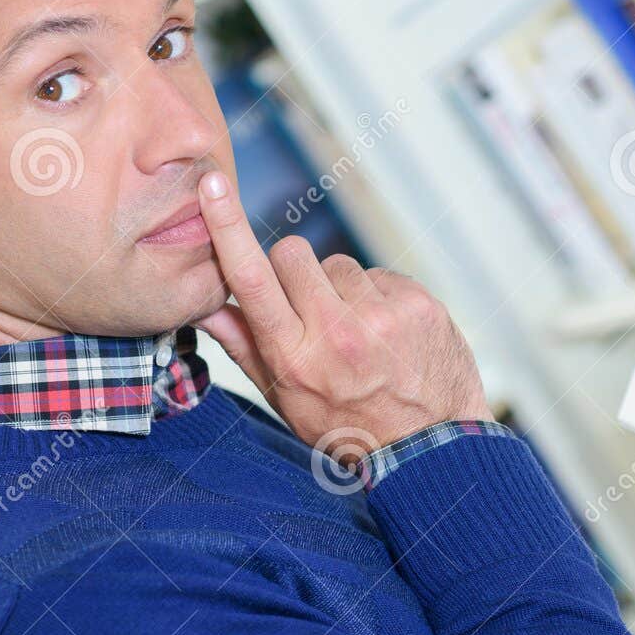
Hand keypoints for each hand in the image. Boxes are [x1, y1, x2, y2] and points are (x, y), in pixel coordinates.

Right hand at [193, 170, 493, 463]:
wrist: (430, 451)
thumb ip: (246, 348)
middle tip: (309, 310)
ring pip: (338, 264)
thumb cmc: (347, 428)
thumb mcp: (286, 402)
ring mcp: (382, 316)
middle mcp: (337, 332)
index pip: (251, 279)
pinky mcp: (418, 304)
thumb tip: (205, 308)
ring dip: (340, 289)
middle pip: (293, 254)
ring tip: (358, 334)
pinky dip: (378, 297)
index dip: (227, 227)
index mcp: (295, 357)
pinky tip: (388, 334)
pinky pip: (380, 275)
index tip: (212, 183)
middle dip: (292, 271)